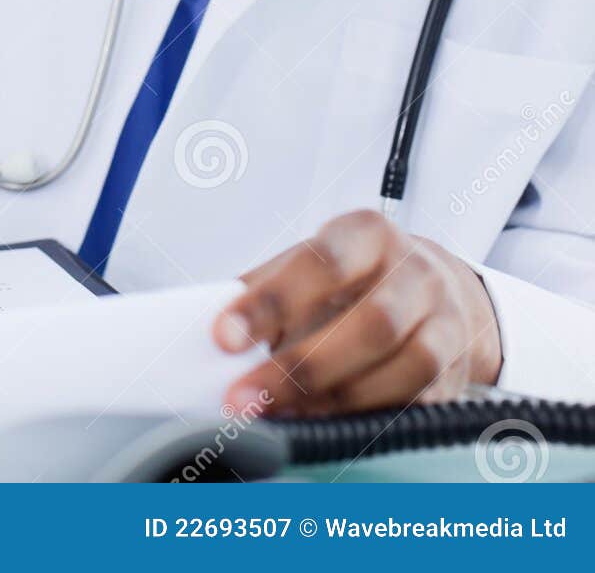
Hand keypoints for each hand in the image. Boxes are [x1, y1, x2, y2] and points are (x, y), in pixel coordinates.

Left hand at [212, 208, 502, 415]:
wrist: (436, 287)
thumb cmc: (354, 277)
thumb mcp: (310, 262)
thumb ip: (263, 290)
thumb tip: (203, 333)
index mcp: (368, 233)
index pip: (322, 262)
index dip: (272, 301)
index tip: (223, 337)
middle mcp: (416, 273)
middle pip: (371, 324)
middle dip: (301, 368)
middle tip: (243, 398)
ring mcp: (446, 323)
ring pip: (405, 368)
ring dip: (337, 400)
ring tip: (280, 417)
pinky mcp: (457, 372)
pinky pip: (419, 404)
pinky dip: (370, 420)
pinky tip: (326, 426)